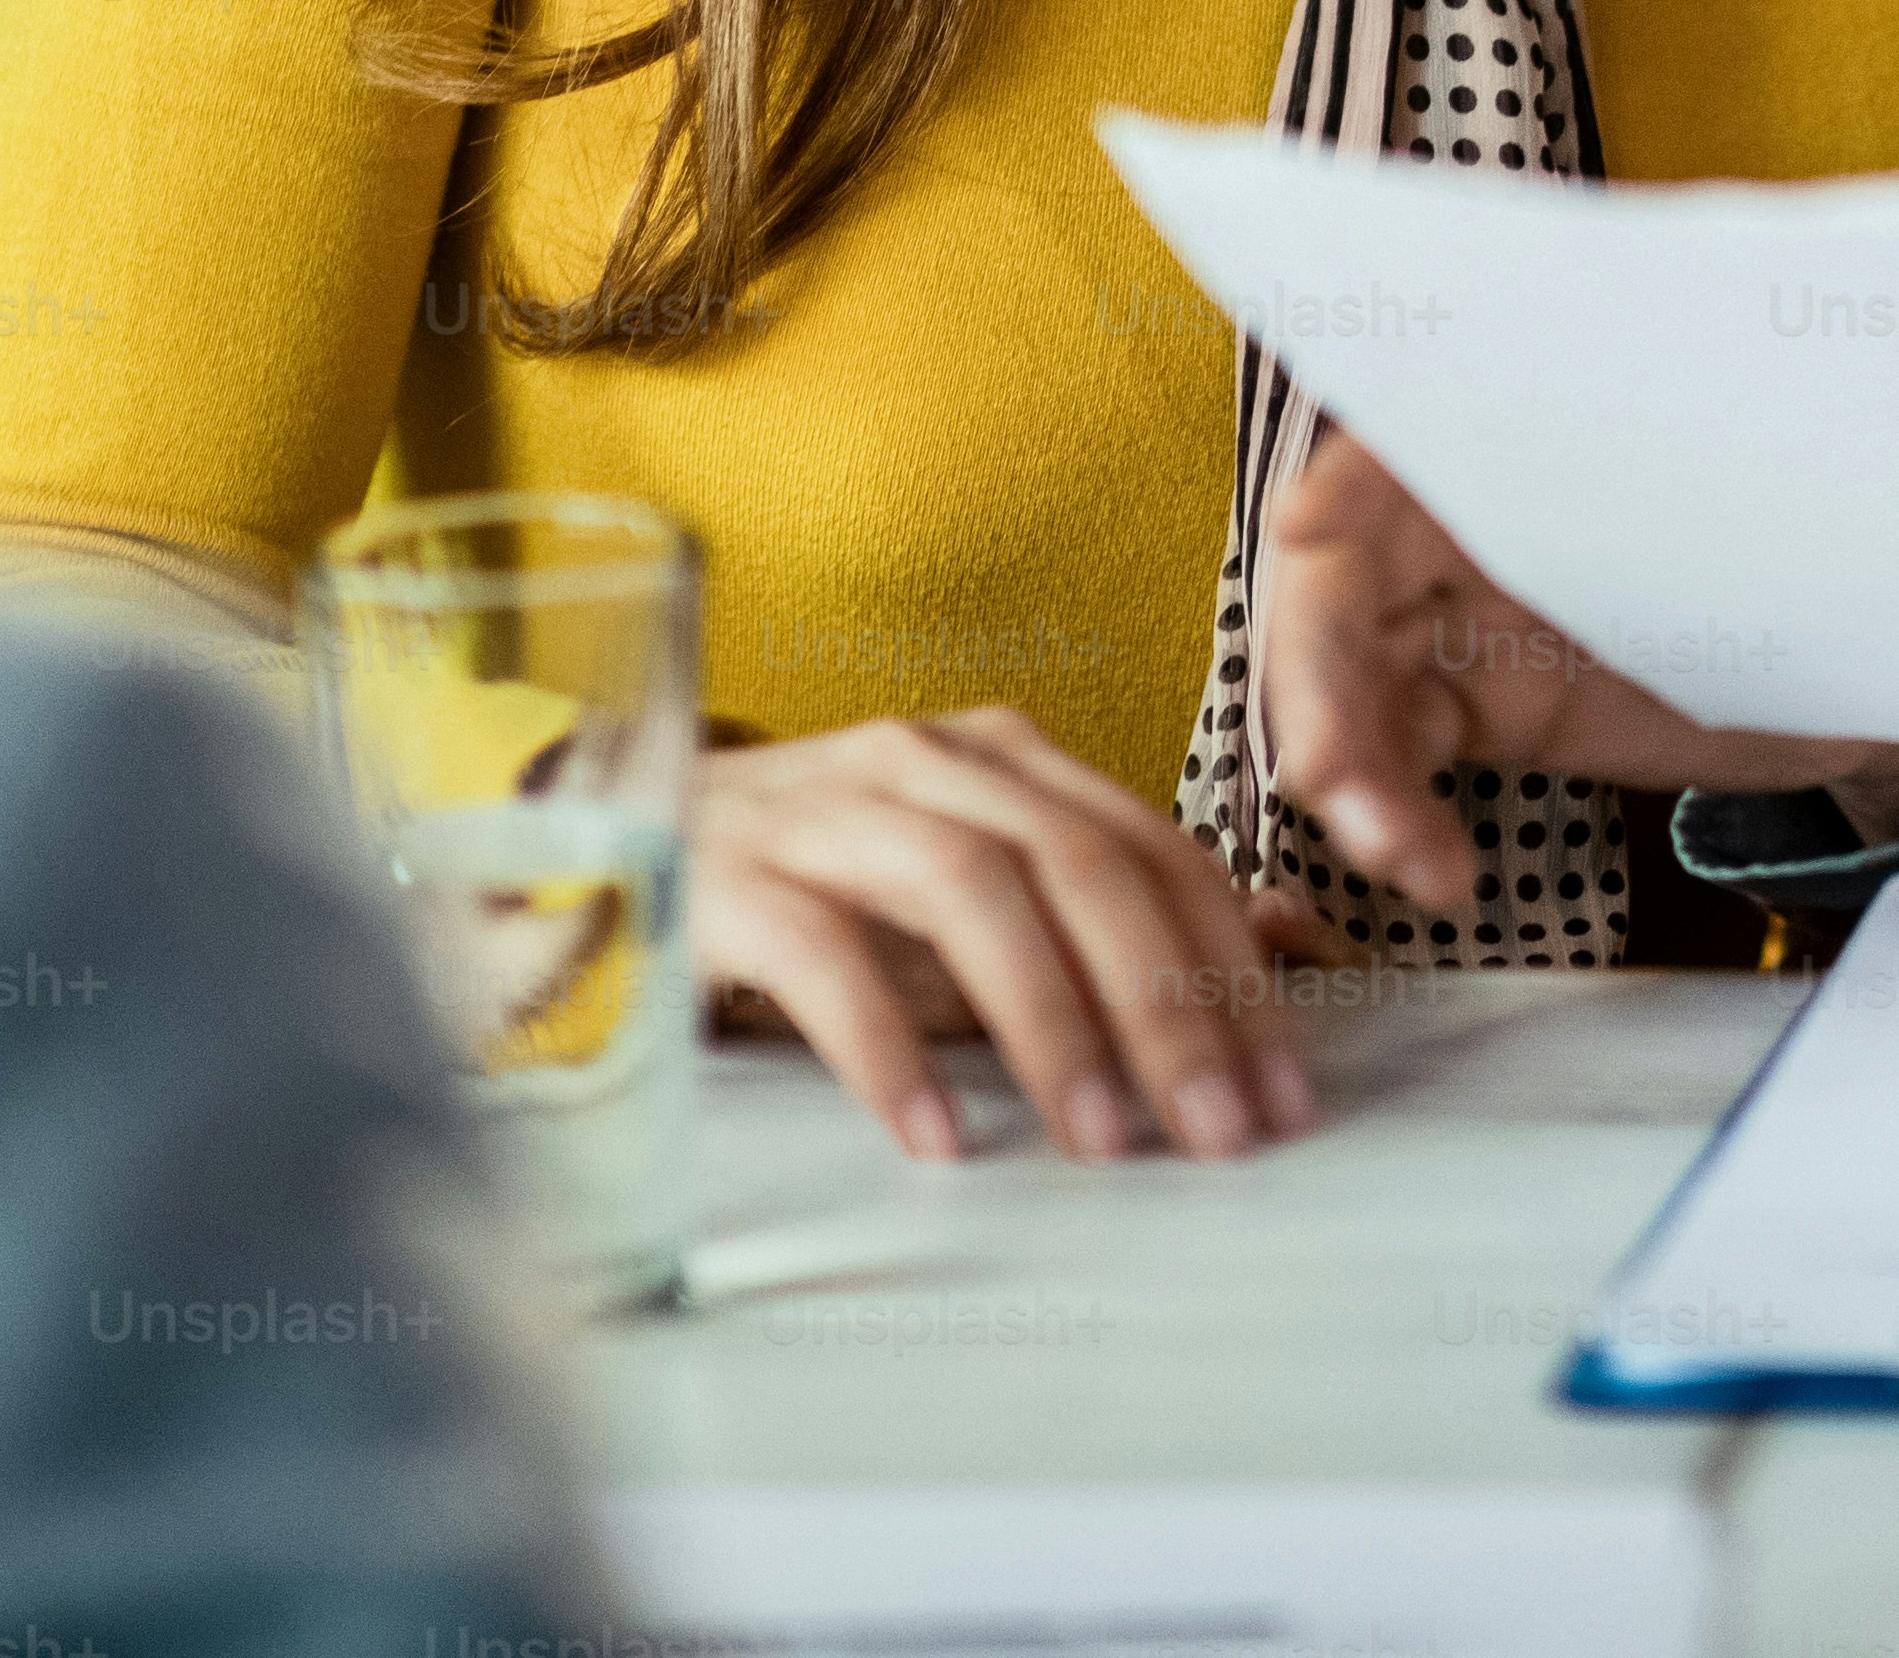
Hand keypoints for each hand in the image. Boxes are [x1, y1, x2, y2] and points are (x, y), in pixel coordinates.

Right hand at [690, 706, 1349, 1166]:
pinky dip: (890, 1047)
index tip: (1281, 1090)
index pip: (1151, 847)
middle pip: (1080, 863)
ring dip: (1051, 1022)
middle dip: (1166, 1004)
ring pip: (971, 891)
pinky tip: (936, 1132)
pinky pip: (824, 954)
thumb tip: (1289, 949)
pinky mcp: (725, 876)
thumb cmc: (818, 896)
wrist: (609, 856)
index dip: (1230, 968)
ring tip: (1099, 1139)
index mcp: (1002, 759)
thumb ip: (1113, 920)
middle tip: (1216, 1128)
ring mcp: (821, 809)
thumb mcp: (977, 904)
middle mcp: (922, 761)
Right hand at [1259, 435, 1898, 914]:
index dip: (1345, 477)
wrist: (1883, 684)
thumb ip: (1689, 479)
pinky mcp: (1479, 702)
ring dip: (1351, 772)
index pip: (1407, 437)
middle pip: (1344, 578)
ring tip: (1404, 856)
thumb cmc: (1831, 557)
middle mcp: (1474, 510)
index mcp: (1528, 433)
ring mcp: (1465, 610)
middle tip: (1334, 773)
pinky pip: (1400, 756)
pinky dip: (1400, 820)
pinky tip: (1438, 874)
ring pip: (1351, 679)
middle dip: (1320, 678)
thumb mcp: (1770, 515)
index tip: (1309, 524)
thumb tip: (1649, 400)